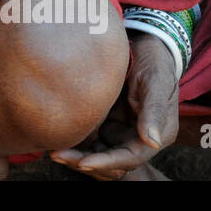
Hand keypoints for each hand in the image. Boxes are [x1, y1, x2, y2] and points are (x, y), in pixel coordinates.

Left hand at [50, 34, 179, 179]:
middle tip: (57, 155)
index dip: (107, 163)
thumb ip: (153, 111)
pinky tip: (57, 140)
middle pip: (112, 162)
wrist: (144, 47)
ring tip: (53, 152)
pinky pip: (92, 142)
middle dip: (86, 162)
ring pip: (100, 154)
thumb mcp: (155, 83)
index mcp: (157, 133)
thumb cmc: (153, 63)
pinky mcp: (108, 123)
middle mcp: (139, 138)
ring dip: (78, 157)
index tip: (83, 163)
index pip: (130, 158)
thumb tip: (153, 142)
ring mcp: (123, 132)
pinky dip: (78, 144)